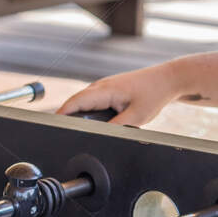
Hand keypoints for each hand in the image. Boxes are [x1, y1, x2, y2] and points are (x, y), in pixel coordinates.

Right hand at [54, 63, 179, 126]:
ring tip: (69, 131)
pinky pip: (91, 101)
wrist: (166, 79)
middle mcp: (100, 86)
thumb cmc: (154, 94)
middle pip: (75, 103)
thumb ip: (117, 127)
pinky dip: (86, 111)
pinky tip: (86, 123)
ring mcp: (104, 87)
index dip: (61, 115)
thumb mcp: (137, 116)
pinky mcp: (108, 90)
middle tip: (58, 134)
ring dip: (76, 114)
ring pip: (83, 102)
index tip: (51, 126)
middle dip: (65, 117)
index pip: (75, 102)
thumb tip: (101, 136)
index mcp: (105, 90)